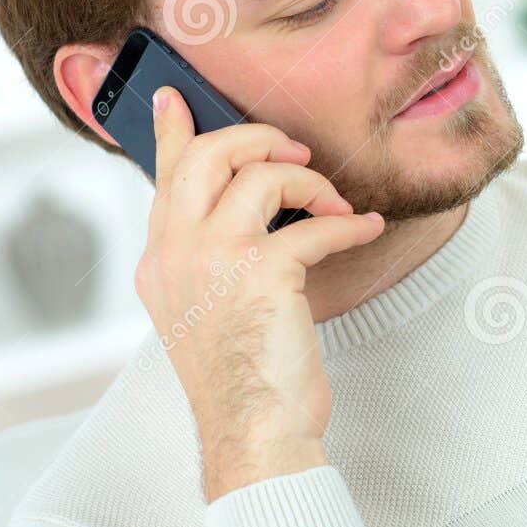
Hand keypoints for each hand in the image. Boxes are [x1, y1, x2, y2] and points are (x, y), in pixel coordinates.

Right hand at [134, 86, 386, 501]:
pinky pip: (314, 222)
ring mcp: (213, 259)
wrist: (254, 432)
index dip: (172, 130)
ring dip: (311, 183)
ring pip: (260, 175)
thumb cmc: (243, 378)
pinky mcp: (261, 272)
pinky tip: (366, 229)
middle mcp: (175, 253)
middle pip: (210, 155)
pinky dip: (349, 223)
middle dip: (260, 140)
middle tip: (295, 156)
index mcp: (159, 261)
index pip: (163, 177)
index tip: (175, 94)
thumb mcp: (207, 309)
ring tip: (334, 206)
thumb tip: (243, 211)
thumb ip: (211, 259)